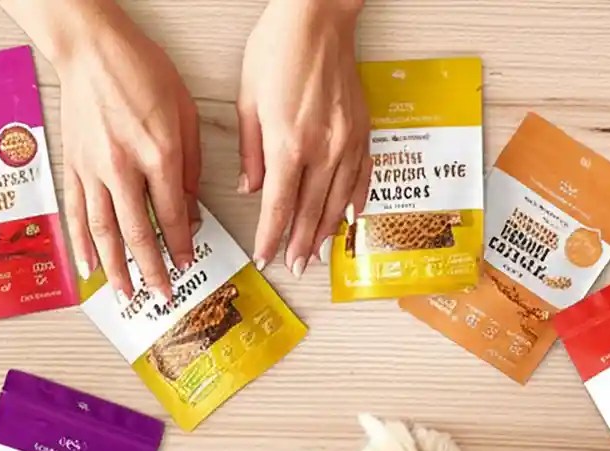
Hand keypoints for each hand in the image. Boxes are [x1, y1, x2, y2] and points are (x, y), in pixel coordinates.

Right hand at [1, 0, 200, 303]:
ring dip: (116, 268)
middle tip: (162, 295)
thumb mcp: (184, 112)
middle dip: (152, 269)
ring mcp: (93, 169)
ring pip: (104, 231)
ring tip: (125, 293)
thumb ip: (189, 165)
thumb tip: (189, 209)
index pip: (171, 214)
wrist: (92, 49)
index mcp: (159, 153)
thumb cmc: (141, 71)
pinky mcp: (73, 166)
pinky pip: (77, 213)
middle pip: (138, 232)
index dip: (180, 245)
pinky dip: (81, 243)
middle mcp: (123, 167)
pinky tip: (87, 266)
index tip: (187, 264)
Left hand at [237, 0, 370, 275]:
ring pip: (337, 200)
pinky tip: (350, 218)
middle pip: (309, 211)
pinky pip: (362, 176)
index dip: (270, 237)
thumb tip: (251, 188)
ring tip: (317, 254)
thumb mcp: (247, 100)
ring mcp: (347, 141)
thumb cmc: (278, 49)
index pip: (277, 207)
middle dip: (299, 244)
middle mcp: (322, 149)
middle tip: (293, 267)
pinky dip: (356, 201)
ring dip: (326, 232)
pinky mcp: (363, 130)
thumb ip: (251, 151)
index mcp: (288, 144)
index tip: (265, 258)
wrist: (318, 16)